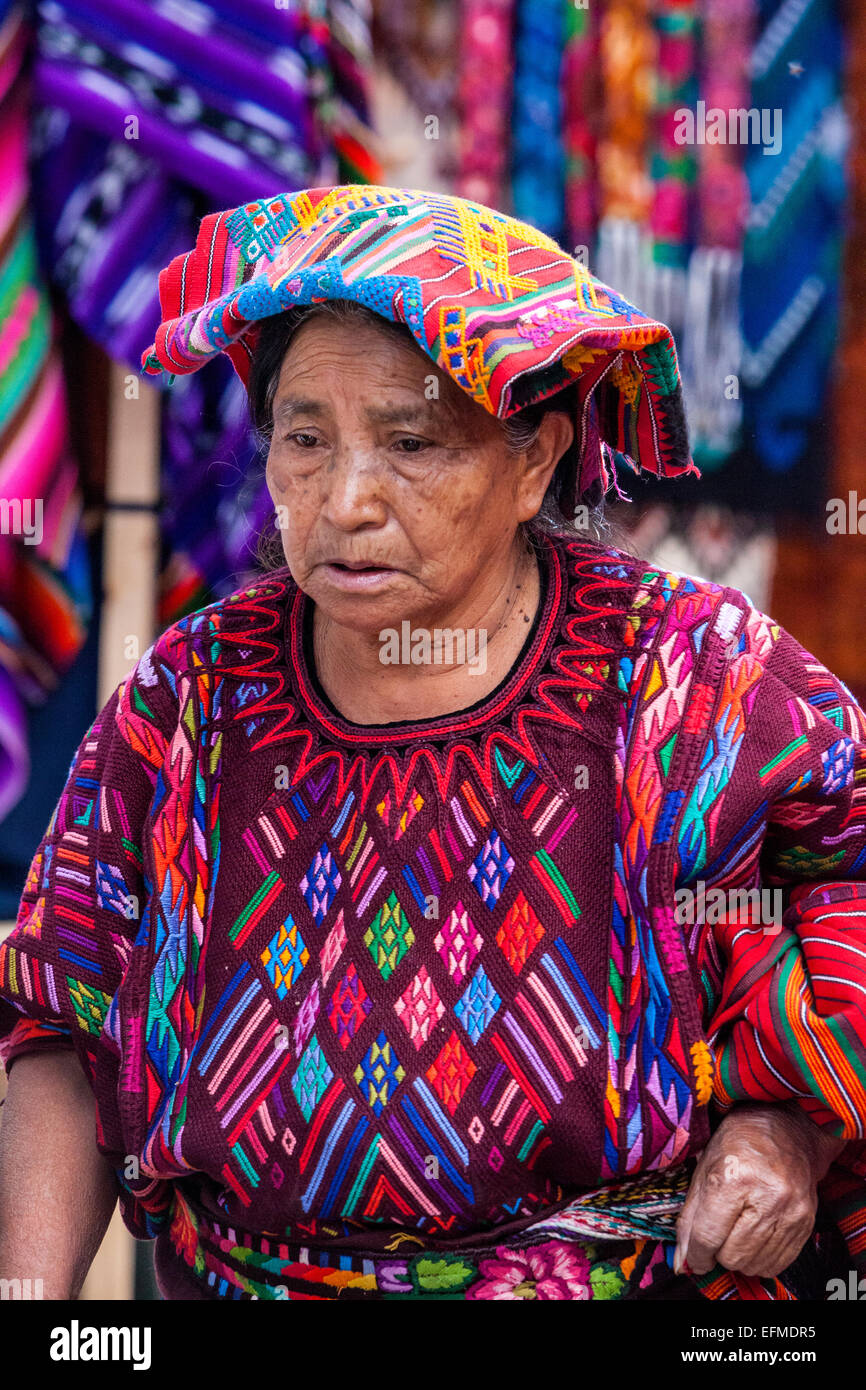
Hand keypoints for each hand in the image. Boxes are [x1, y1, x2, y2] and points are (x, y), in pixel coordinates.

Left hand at [674, 1102, 845, 1278]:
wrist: (789, 1129)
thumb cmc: (740, 1144)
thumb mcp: (705, 1169)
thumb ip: (691, 1218)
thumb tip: (683, 1262)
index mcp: (734, 1177)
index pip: (708, 1236)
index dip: (696, 1255)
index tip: (693, 1259)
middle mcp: (766, 1196)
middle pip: (731, 1255)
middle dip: (718, 1252)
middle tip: (718, 1232)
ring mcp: (791, 1211)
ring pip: (754, 1264)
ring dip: (739, 1256)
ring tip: (737, 1230)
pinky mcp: (806, 1223)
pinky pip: (777, 1263)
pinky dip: (760, 1258)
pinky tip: (755, 1236)